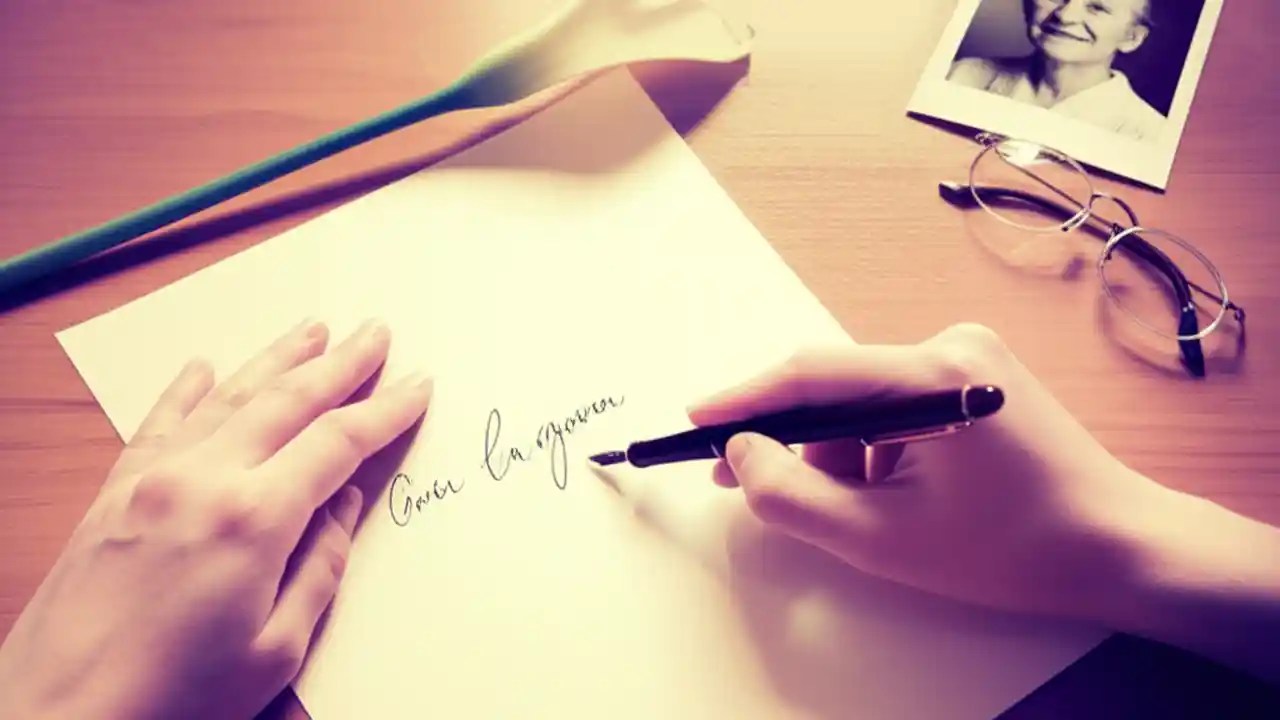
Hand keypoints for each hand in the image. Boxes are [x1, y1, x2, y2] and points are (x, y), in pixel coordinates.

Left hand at [0, 319, 431, 719]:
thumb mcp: (275, 650)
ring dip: (276, 359)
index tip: (417, 385)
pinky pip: (158, 422)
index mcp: (254, 520)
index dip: (384, 411)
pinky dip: (186, 389)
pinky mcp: (114, 494)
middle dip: (340, 364)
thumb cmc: (172, 699)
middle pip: (287, 401)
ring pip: (228, 398)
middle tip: (376, 332)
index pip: (337, 444)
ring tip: (313, 330)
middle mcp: (202, 481)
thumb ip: (319, 568)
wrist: (56, 719)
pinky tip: (203, 367)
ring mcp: (152, 480)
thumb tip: (341, 506)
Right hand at [687, 323, 1171, 623]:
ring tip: (867, 516)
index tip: (694, 419)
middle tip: (755, 490)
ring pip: (866, 402)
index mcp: (932, 373)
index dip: (745, 398)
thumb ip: (792, 497)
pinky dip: (880, 448)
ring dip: (846, 456)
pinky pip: (899, 404)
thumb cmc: (1010, 550)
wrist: (1118, 549)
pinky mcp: (981, 375)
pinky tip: (900, 495)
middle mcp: (952, 345)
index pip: (813, 373)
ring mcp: (972, 356)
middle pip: (838, 390)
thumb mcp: (881, 539)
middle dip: (801, 446)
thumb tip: (742, 454)